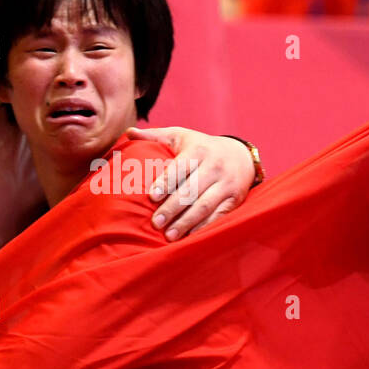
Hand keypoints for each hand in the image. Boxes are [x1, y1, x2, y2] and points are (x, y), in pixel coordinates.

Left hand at [126, 127, 255, 239]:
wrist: (241, 155)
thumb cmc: (201, 146)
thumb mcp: (181, 136)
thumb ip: (155, 135)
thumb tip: (128, 132)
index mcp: (199, 150)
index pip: (181, 168)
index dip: (166, 182)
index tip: (151, 197)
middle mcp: (215, 166)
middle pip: (192, 190)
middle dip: (173, 208)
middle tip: (156, 223)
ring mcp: (227, 184)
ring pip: (205, 205)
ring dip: (187, 222)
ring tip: (169, 236)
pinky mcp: (235, 199)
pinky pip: (219, 215)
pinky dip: (204, 227)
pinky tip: (189, 236)